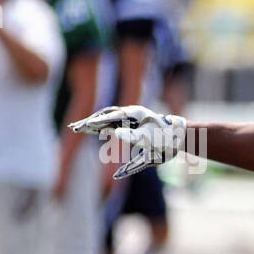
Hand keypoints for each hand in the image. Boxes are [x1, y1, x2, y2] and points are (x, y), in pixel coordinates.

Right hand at [69, 105, 186, 178]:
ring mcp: (130, 118)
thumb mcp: (151, 139)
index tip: (86, 126)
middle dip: (90, 121)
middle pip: (106, 115)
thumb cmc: (167, 139)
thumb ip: (134, 136)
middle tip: (74, 128)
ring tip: (77, 128)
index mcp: (136, 113)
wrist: (179, 138)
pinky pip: (111, 124)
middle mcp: (131, 113)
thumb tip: (115, 133)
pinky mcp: (130, 124)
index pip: (113, 116)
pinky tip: (91, 130)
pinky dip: (99, 126)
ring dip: (92, 123)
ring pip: (107, 119)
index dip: (99, 121)